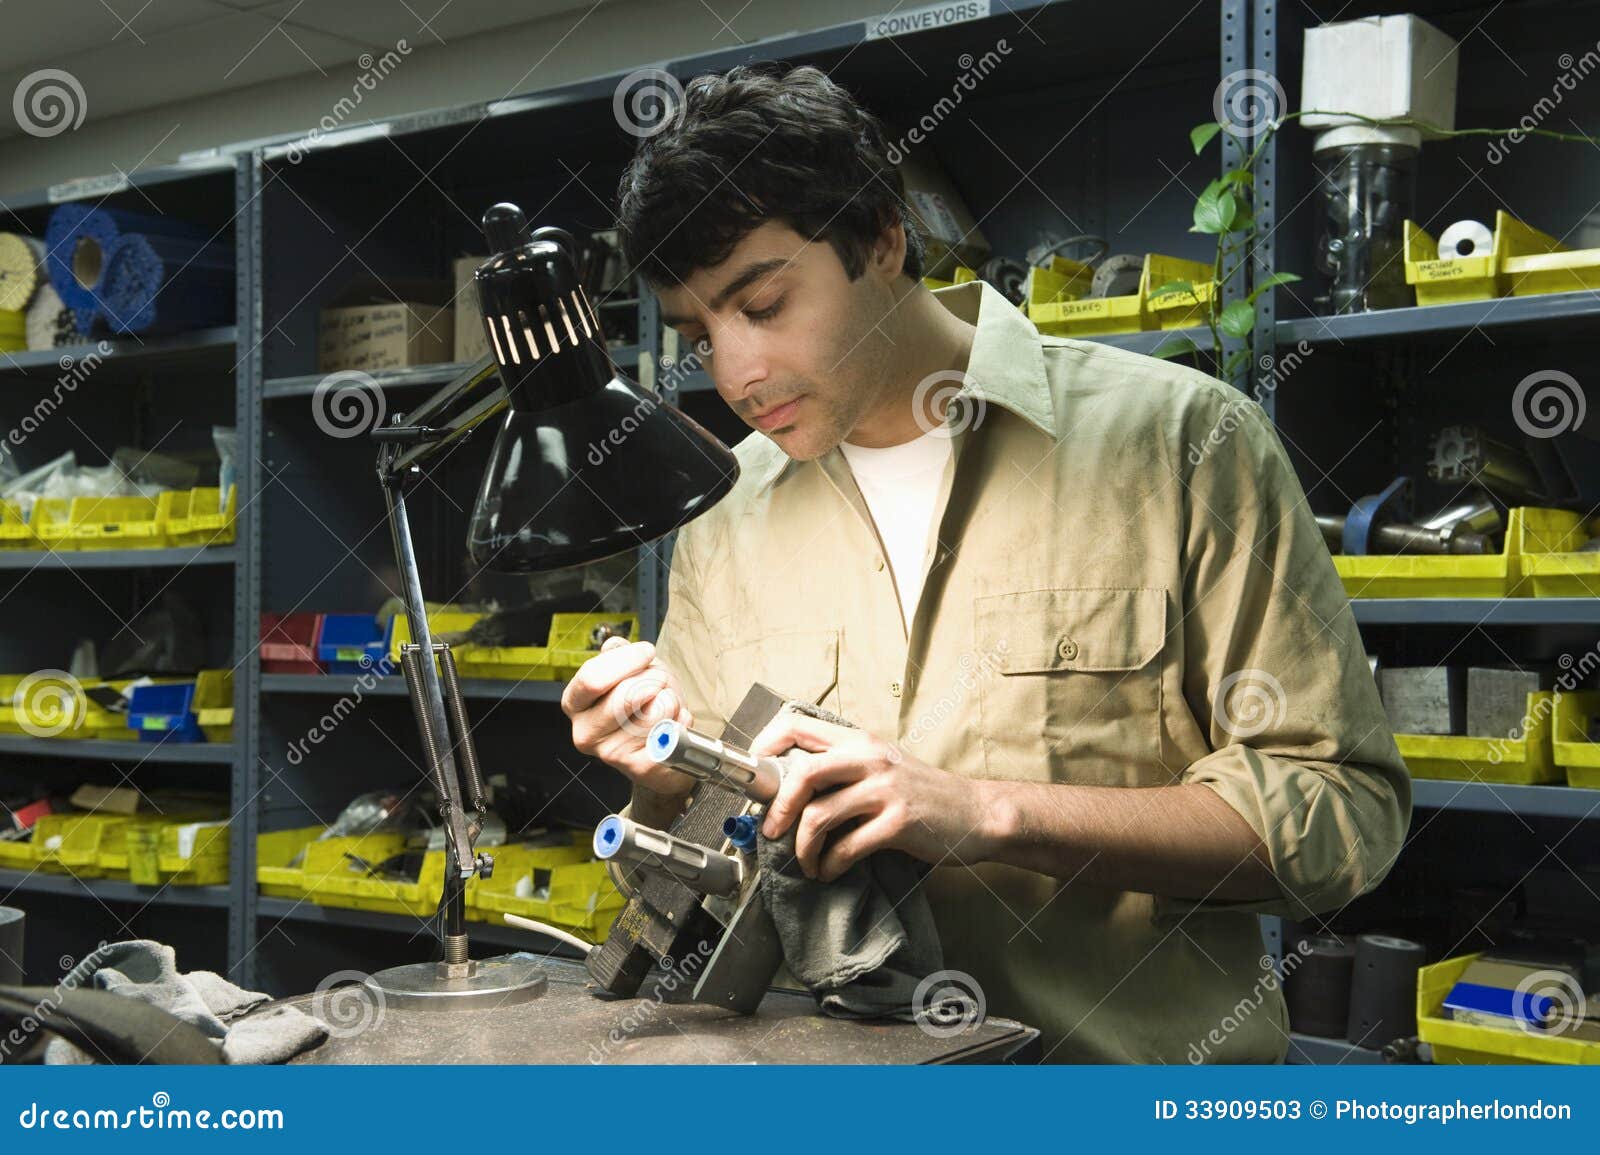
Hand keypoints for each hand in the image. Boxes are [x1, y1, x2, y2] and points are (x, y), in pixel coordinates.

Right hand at [562, 636, 696, 797]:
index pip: (593, 678)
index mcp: (574, 703)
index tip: (647, 653)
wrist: (664, 744)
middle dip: (655, 679)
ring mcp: (612, 754)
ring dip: (671, 700)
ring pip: (656, 710)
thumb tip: (614, 646)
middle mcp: (585, 733)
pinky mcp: (640, 769)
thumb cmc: (644, 703)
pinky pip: (672, 731)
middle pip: (627, 694)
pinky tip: (673, 727)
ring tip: (665, 707)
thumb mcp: (629, 669)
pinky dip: (681, 721)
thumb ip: (618, 654)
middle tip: (660, 683)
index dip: (628, 660)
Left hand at [749, 707, 997, 880]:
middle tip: (771, 830)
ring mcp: (885, 790)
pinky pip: (846, 848)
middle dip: (778, 807)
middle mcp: (870, 759)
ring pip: (819, 815)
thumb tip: (787, 786)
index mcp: (859, 740)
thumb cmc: (922, 793)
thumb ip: (841, 768)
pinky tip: (829, 871)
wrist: (976, 812)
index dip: (766, 744)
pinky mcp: (897, 823)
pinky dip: (829, 866)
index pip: (797, 724)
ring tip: (807, 862)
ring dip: (803, 848)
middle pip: (803, 773)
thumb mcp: (881, 765)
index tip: (756, 773)